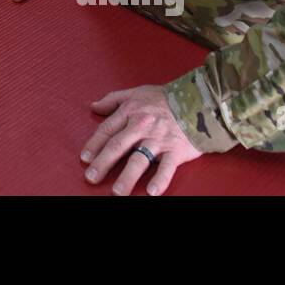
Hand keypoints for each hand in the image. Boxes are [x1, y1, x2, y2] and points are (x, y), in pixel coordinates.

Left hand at [80, 85, 202, 195]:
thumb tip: (93, 106)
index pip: (108, 130)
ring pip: (139, 159)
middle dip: (103, 162)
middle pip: (118, 146)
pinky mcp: (176, 150)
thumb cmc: (166, 98)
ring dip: (127, 176)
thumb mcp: (136, 92)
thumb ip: (113, 99)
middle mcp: (142, 126)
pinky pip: (166, 167)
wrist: (199, 101)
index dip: (94, 145)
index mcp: (131, 112)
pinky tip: (151, 192)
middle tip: (91, 177)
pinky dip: (160, 179)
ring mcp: (159, 139)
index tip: (85, 158)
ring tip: (117, 192)